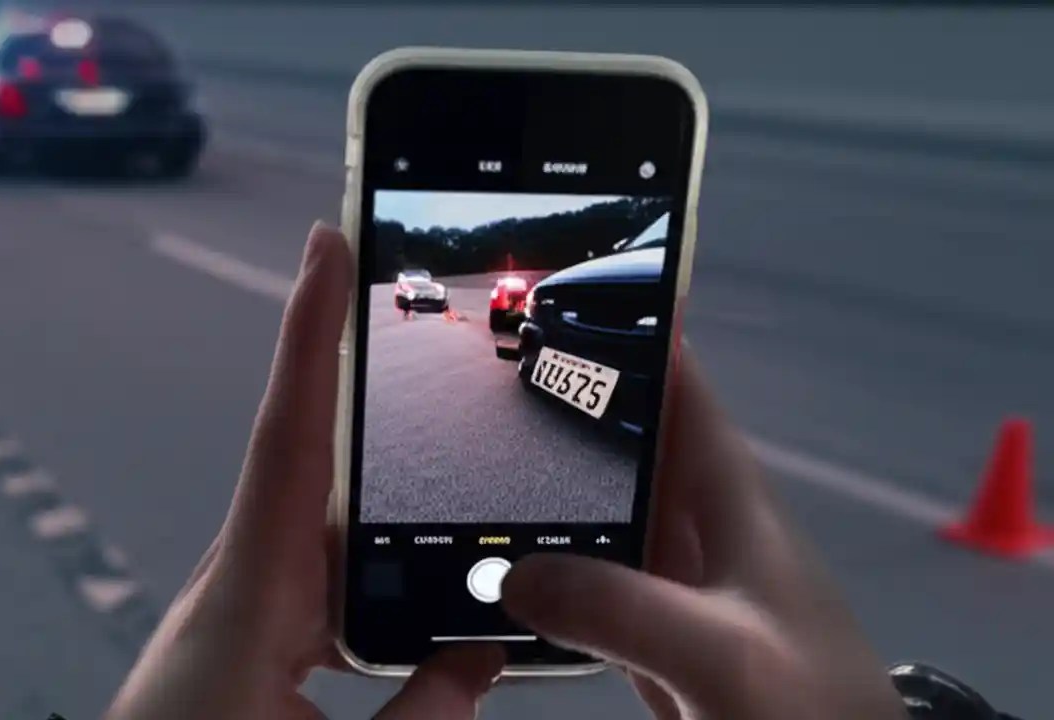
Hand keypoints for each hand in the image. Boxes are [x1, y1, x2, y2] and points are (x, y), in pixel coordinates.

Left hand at [104, 223, 503, 719]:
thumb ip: (425, 714)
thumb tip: (484, 652)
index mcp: (252, 594)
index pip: (291, 435)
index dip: (310, 333)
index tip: (327, 241)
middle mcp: (243, 579)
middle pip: (316, 462)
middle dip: (364, 383)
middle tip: (412, 305)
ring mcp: (244, 604)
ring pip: (327, 525)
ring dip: (381, 493)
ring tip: (455, 472)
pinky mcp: (250, 634)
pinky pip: (322, 573)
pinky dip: (370, 564)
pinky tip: (415, 595)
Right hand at [500, 347, 906, 719]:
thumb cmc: (807, 709)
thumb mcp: (722, 654)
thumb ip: (623, 609)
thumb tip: (512, 573)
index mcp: (731, 504)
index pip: (682, 392)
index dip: (635, 336)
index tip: (565, 294)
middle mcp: (700, 532)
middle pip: (629, 447)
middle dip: (568, 408)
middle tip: (484, 378)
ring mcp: (678, 589)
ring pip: (606, 515)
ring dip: (552, 489)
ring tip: (475, 460)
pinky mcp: (659, 641)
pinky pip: (594, 584)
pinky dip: (552, 566)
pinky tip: (504, 563)